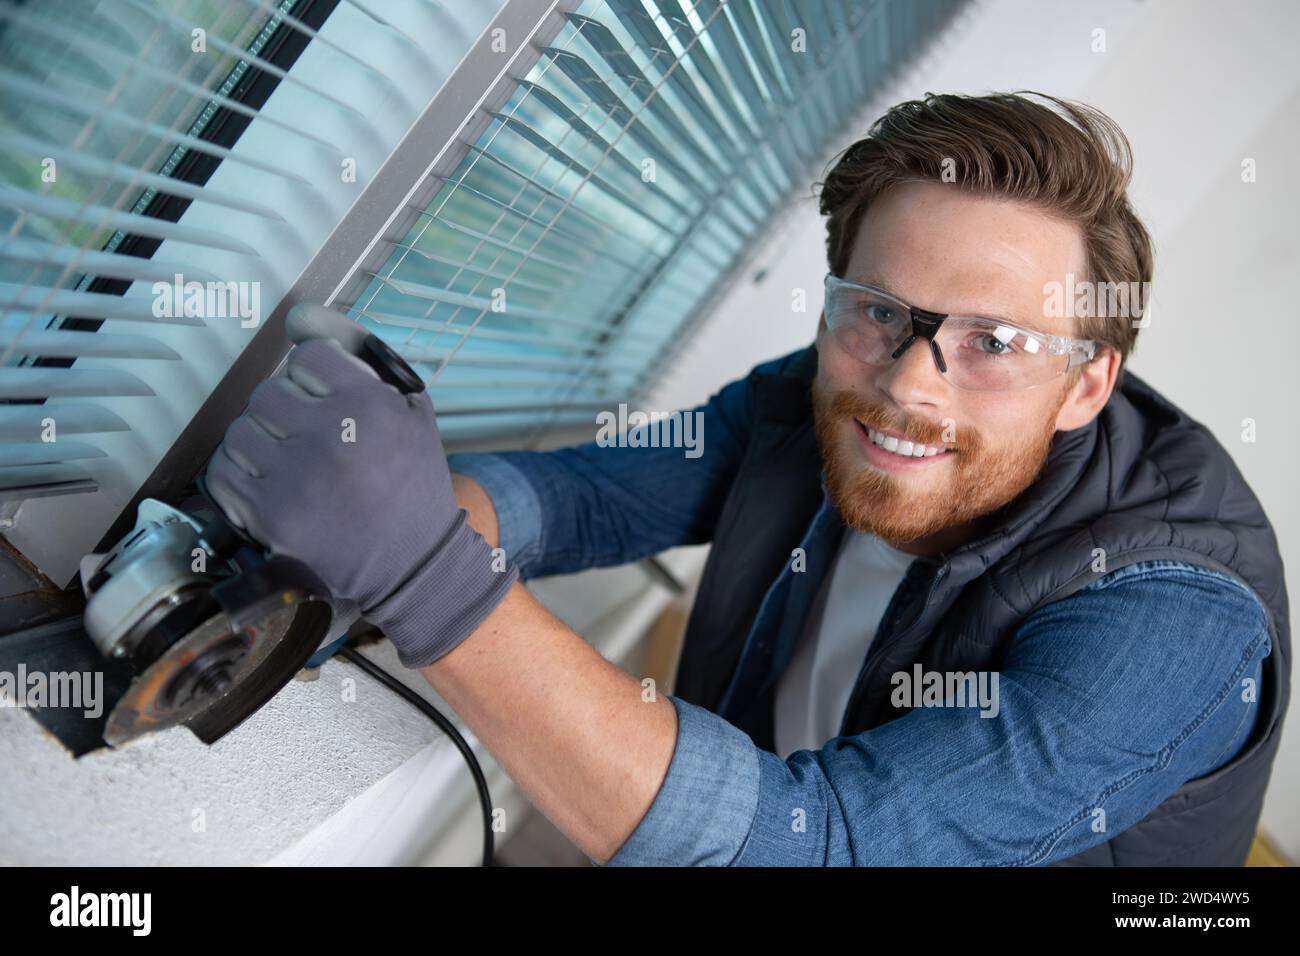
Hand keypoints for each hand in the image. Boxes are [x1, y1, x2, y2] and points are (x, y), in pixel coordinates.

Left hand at [206, 337, 517, 666]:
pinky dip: (240, 477)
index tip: (332, 404)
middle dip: (288, 412)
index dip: (318, 379)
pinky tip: (268, 486)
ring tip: (289, 463)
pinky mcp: (271, 518)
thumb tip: (296, 315)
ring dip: (260, 444)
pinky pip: (223, 473)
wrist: (416, 563)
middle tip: (311, 439)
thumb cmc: (412, 481)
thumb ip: (359, 352)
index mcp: (368, 404)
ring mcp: (296, 479)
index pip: (308, 355)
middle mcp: (330, 436)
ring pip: (240, 430)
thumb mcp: (411, 409)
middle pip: (269, 391)